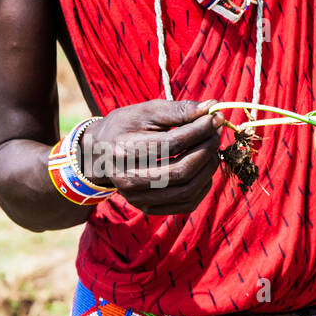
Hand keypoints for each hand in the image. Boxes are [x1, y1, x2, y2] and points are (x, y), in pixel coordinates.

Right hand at [81, 99, 222, 214]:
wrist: (99, 155)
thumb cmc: (124, 127)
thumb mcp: (145, 111)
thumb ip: (178, 110)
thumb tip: (211, 106)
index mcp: (124, 151)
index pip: (171, 144)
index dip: (199, 130)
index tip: (215, 117)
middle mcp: (128, 180)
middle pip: (180, 171)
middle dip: (206, 149)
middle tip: (216, 132)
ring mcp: (138, 199)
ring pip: (187, 190)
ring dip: (208, 168)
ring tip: (211, 148)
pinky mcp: (148, 209)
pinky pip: (186, 203)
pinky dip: (203, 185)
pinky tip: (203, 166)